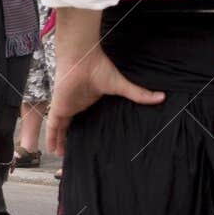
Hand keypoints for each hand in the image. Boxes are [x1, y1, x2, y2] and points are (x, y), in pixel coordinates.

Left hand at [46, 47, 163, 156]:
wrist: (82, 59)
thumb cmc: (99, 68)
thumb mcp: (120, 86)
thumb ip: (138, 94)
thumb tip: (161, 97)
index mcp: (87, 101)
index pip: (84, 118)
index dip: (85, 129)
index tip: (89, 142)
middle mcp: (75, 105)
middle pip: (70, 126)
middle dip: (70, 138)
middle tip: (72, 153)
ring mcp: (65, 107)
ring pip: (60, 129)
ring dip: (59, 141)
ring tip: (61, 155)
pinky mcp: (58, 108)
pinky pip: (53, 127)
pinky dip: (51, 138)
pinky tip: (52, 150)